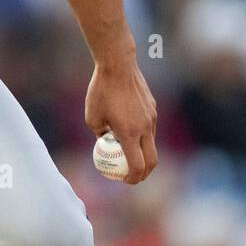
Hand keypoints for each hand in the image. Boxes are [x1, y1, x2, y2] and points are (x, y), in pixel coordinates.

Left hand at [85, 58, 157, 184]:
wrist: (119, 65)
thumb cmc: (100, 91)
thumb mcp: (91, 117)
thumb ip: (99, 134)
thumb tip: (104, 142)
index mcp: (129, 133)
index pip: (138, 166)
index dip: (133, 178)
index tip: (124, 180)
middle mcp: (145, 128)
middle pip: (152, 160)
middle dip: (144, 173)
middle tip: (131, 176)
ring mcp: (152, 118)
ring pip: (151, 144)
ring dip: (142, 152)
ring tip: (126, 151)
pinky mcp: (153, 109)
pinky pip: (150, 128)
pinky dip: (142, 136)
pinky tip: (128, 128)